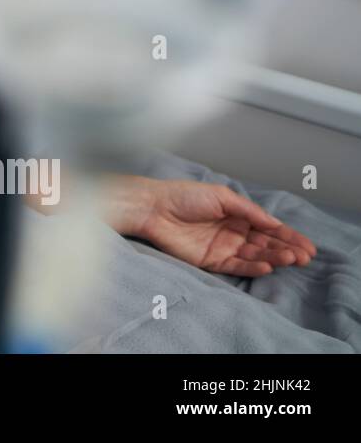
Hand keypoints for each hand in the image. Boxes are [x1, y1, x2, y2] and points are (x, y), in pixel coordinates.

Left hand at [106, 175, 317, 276]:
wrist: (154, 208)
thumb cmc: (185, 196)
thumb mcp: (222, 197)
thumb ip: (248, 211)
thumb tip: (274, 222)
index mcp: (237, 214)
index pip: (268, 227)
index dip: (288, 236)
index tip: (308, 246)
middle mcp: (233, 232)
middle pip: (265, 244)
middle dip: (286, 249)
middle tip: (304, 256)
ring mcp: (223, 247)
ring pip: (254, 256)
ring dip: (273, 258)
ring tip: (291, 259)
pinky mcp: (210, 261)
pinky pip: (235, 267)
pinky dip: (252, 268)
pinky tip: (267, 266)